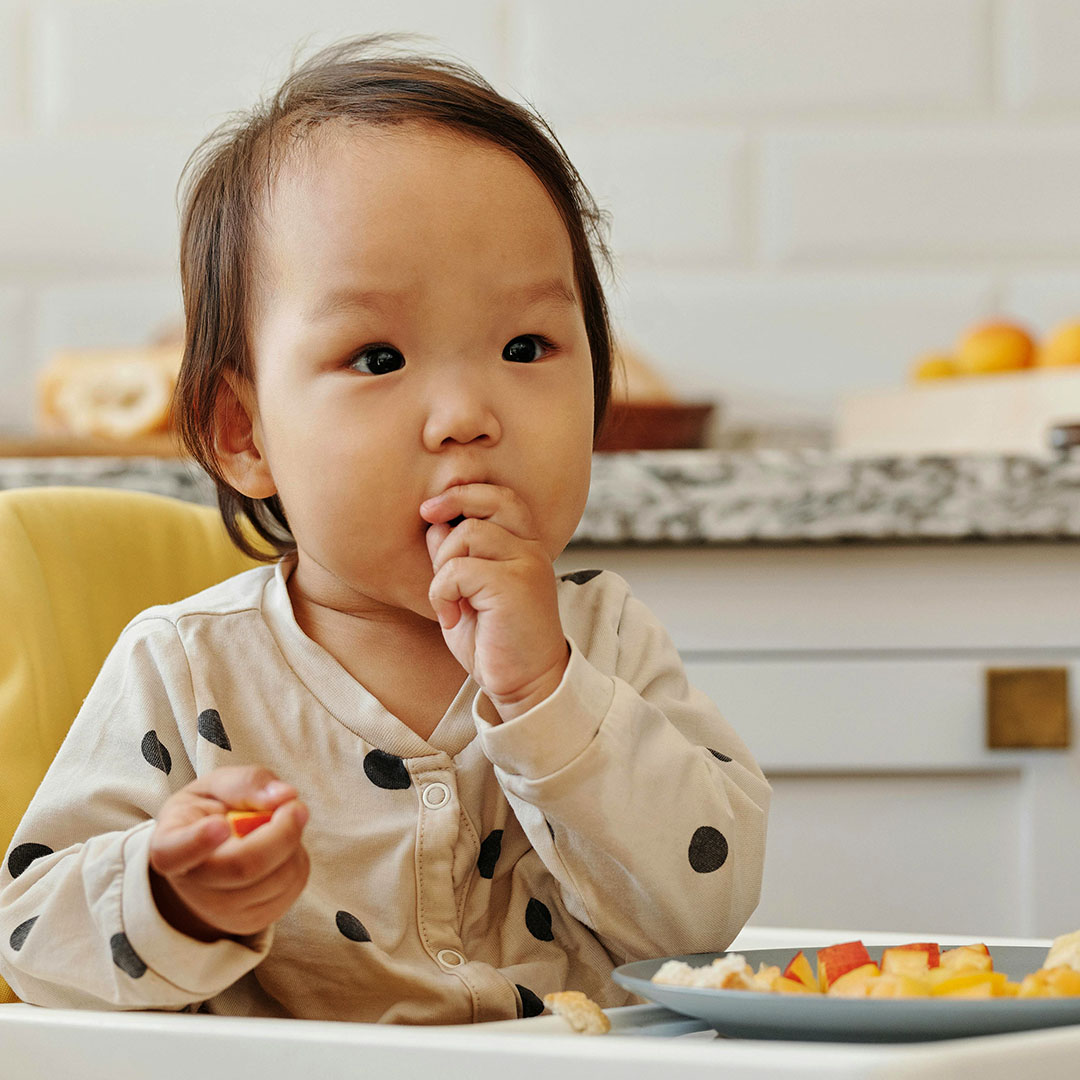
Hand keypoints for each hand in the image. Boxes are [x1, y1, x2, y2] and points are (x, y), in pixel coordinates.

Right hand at [148, 765, 309, 939]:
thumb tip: (284, 796)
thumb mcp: (216, 786)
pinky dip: (296, 858)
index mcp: (170, 844)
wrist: (210, 856)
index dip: (198, 842)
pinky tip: (280, 848)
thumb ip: (245, 783)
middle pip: (243, 867)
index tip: (220, 825)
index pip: (175, 852)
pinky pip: (293, 885)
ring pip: (278, 876)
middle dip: (282, 832)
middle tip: (295, 806)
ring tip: (278, 824)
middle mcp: (191, 886)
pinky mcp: (255, 921)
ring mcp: (222, 911)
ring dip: (292, 842)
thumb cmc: (210, 814)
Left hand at [421, 483, 569, 722]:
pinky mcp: (514, 586)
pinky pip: (459, 569)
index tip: (433, 511)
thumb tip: (434, 524)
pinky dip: (442, 592)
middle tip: (427, 517)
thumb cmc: (494, 641)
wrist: (526, 684)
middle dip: (453, 501)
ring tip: (447, 598)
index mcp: (524, 547)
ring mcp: (527, 565)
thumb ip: (455, 556)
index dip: (465, 492)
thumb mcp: (467, 592)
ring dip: (443, 564)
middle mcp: (531, 549)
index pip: (500, 496)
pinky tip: (451, 617)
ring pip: (468, 533)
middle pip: (492, 498)